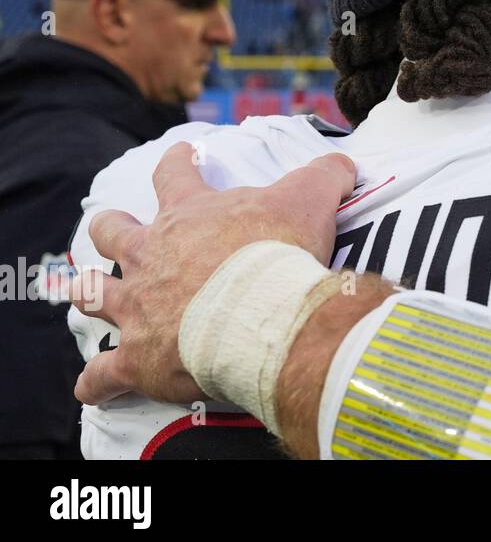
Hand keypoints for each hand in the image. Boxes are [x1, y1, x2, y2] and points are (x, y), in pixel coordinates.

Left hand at [71, 142, 355, 406]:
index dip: (178, 162)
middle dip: (112, 230)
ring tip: (92, 294)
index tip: (182, 155)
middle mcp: (151, 255)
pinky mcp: (137, 357)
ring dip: (92, 294)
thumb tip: (346, 162)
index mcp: (187, 214)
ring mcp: (138, 306)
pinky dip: (97, 382)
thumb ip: (326, 174)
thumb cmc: (278, 252)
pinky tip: (95, 386)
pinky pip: (103, 374)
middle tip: (118, 230)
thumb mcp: (310, 197)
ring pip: (93, 294)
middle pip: (112, 232)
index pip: (174, 174)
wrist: (262, 315)